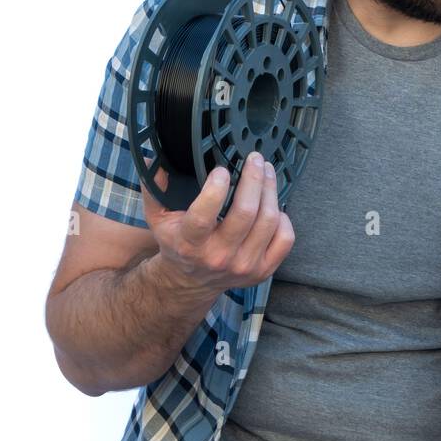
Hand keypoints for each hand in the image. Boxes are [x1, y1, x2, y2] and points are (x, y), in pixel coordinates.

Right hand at [140, 152, 294, 297]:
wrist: (191, 282)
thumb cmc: (177, 243)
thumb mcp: (158, 217)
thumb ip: (154, 188)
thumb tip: (154, 159)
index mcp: (190, 244)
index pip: (203, 217)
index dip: (215, 190)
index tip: (222, 169)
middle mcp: (218, 256)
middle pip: (246, 213)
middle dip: (254, 179)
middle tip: (255, 159)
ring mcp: (244, 266)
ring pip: (269, 221)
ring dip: (270, 190)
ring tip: (266, 172)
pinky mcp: (264, 271)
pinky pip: (285, 238)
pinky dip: (283, 218)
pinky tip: (273, 205)